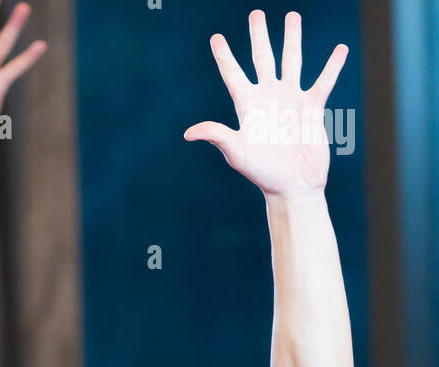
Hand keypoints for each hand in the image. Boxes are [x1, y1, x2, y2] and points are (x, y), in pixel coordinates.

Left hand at [185, 10, 346, 195]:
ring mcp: (291, 100)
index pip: (233, 74)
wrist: (293, 186)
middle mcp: (269, 98)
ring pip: (292, 61)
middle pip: (262, 59)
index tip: (216, 38)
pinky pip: (324, 81)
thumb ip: (217, 136)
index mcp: (248, 106)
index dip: (225, 57)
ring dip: (292, 39)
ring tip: (292, 16)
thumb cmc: (263, 173)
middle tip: (256, 14)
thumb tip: (189, 132)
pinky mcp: (312, 108)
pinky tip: (340, 50)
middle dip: (259, 36)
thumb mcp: (237, 153)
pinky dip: (332, 66)